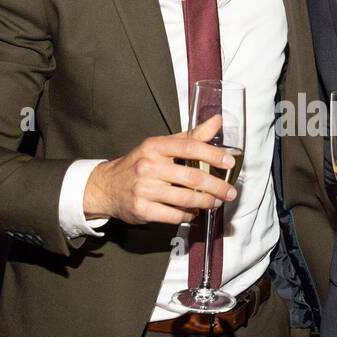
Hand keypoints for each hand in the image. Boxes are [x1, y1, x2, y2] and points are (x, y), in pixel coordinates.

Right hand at [84, 116, 237, 225]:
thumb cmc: (139, 164)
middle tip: (229, 192)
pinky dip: (189, 215)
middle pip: (192, 177)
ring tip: (216, 202)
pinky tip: (194, 211)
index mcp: (155, 146)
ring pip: (186, 199)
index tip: (229, 162)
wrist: (107, 187)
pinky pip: (175, 215)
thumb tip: (217, 121)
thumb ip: (191, 136)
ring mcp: (144, 189)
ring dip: (206, 202)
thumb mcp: (161, 146)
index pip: (189, 147)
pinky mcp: (142, 210)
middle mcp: (148, 166)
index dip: (213, 154)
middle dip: (216, 186)